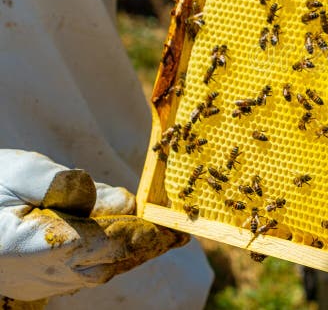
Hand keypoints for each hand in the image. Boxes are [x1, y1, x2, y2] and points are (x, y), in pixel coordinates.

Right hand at [0, 150, 187, 300]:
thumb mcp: (19, 173)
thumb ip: (69, 185)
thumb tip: (119, 201)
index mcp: (49, 245)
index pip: (116, 240)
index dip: (150, 233)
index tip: (178, 226)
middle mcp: (51, 272)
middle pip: (116, 259)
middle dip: (150, 246)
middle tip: (182, 234)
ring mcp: (44, 282)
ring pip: (103, 270)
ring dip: (134, 255)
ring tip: (163, 240)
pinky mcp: (39, 281)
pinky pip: (86, 274)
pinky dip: (111, 260)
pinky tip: (125, 248)